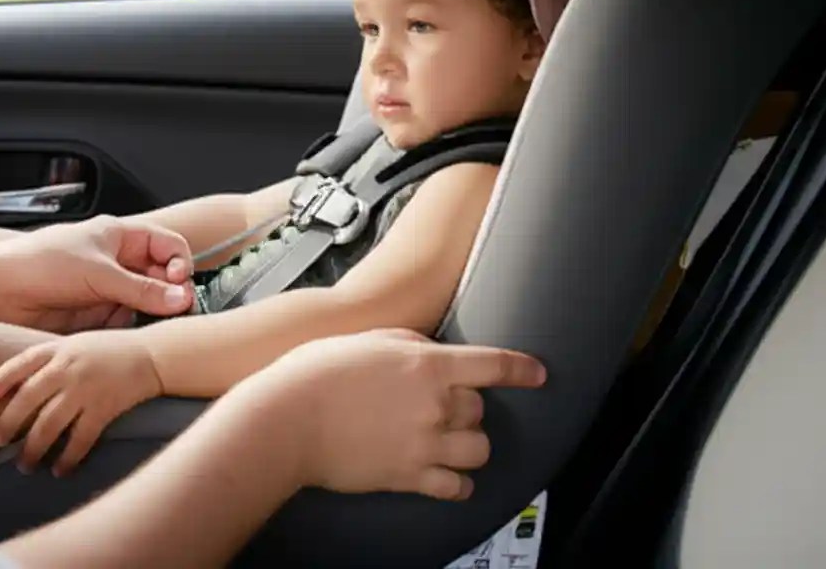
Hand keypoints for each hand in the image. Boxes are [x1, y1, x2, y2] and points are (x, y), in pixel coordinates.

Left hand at [0, 215, 195, 332]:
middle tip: (178, 310)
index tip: (180, 283)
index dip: (179, 263)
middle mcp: (117, 260)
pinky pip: (128, 319)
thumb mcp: (99, 274)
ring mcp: (108, 287)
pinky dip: (135, 327)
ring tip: (158, 325)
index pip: (167, 245)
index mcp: (119, 236)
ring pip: (147, 300)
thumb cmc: (41, 266)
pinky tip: (135, 335)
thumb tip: (182, 299)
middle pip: (161, 275)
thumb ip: (142, 289)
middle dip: (172, 292)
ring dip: (155, 312)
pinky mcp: (97, 312)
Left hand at [0, 330, 162, 476]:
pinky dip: (68, 458)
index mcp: (60, 349)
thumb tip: (20, 386)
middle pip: (27, 399)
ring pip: (49, 425)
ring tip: (24, 465)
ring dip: (33, 449)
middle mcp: (69, 368)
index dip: (0, 380)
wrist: (154, 354)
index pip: (20, 362)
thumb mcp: (79, 344)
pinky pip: (80, 439)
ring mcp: (86, 389)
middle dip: (9, 423)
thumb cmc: (113, 350)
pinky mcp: (104, 408)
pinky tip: (60, 470)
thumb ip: (53, 359)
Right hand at [241, 329, 546, 500]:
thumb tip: (427, 352)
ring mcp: (424, 444)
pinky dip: (458, 484)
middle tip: (440, 407)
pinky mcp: (409, 476)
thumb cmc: (317, 373)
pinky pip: (456, 487)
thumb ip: (408, 343)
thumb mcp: (368, 339)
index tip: (538, 374)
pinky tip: (448, 477)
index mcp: (427, 364)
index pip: (493, 366)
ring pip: (479, 449)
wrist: (287, 419)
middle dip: (466, 407)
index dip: (522, 370)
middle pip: (480, 409)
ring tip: (448, 441)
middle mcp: (434, 405)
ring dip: (469, 444)